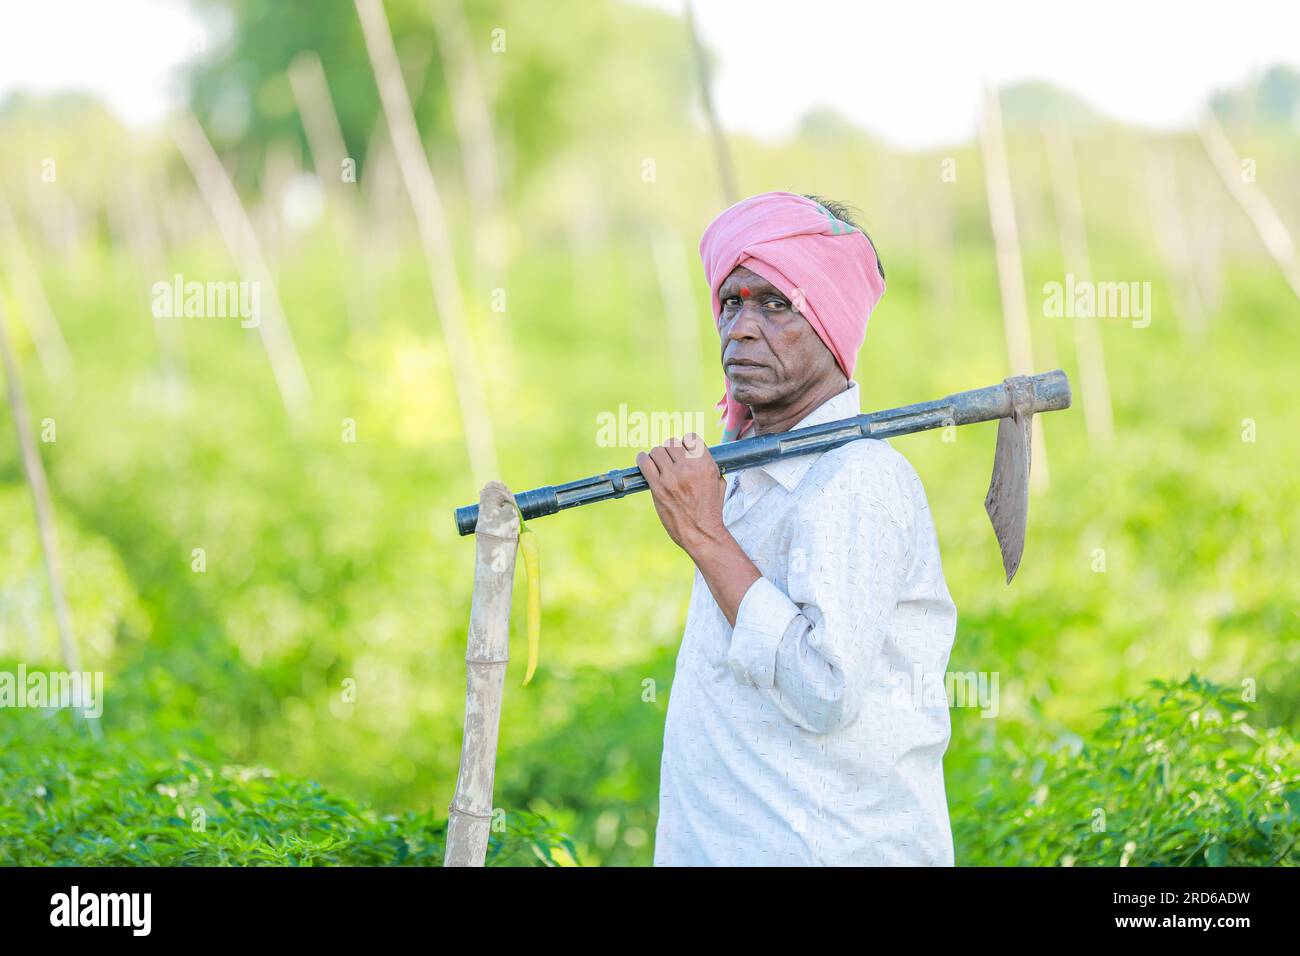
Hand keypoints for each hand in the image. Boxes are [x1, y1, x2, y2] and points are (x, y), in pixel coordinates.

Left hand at [636, 433, 728, 553]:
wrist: (701, 533)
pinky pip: (645, 463)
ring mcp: (672, 478)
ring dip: (657, 456)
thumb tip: (697, 455)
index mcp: (705, 465)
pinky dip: (642, 460)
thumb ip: (708, 466)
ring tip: (659, 464)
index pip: (691, 438)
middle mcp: (688, 468)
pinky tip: (645, 462)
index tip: (684, 452)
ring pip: (657, 451)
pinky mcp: (658, 488)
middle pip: (672, 443)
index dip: (686, 444)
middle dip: (671, 450)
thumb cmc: (710, 510)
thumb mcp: (718, 483)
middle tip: (670, 461)